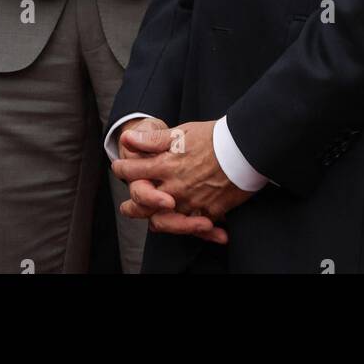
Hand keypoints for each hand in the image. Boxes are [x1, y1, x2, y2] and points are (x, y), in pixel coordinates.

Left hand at [112, 120, 250, 241]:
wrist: (244, 148)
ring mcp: (192, 202)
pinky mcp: (210, 212)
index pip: (134, 171)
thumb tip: (126, 140)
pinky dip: (192, 229)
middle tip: (127, 206)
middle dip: (133, 205)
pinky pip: (195, 227)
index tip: (118, 167)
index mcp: (166, 166)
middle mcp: (175, 187)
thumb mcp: (180, 133)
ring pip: (166, 220)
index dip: (122, 169)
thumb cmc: (212, 137)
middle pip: (145, 203)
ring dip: (157, 219)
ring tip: (153, 219)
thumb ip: (152, 140)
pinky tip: (187, 227)